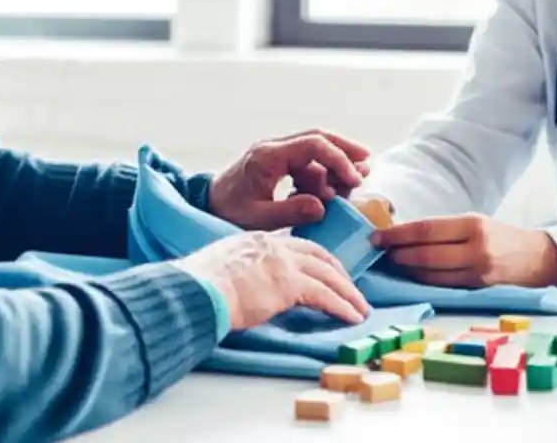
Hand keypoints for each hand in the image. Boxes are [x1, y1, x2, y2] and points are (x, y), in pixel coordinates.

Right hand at [174, 231, 370, 330]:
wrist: (197, 289)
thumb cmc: (199, 286)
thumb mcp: (222, 269)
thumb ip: (241, 272)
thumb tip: (245, 288)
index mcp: (256, 240)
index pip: (295, 245)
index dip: (315, 258)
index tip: (326, 270)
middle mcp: (274, 246)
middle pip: (318, 255)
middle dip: (339, 272)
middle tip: (351, 288)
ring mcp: (283, 263)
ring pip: (327, 274)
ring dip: (347, 293)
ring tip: (360, 308)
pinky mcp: (289, 284)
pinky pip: (324, 295)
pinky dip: (341, 306)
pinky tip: (351, 316)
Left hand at [208, 130, 370, 230]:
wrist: (206, 207)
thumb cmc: (227, 212)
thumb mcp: (256, 219)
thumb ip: (290, 212)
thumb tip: (322, 206)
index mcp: (268, 156)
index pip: (312, 145)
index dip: (337, 159)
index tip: (353, 179)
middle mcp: (273, 149)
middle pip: (317, 138)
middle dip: (344, 150)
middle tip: (367, 165)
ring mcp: (276, 155)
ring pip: (315, 151)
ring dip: (334, 167)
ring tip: (350, 186)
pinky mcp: (277, 165)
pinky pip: (307, 164)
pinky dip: (321, 176)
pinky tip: (327, 195)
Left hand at [370, 213, 556, 289]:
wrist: (540, 260)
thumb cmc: (503, 237)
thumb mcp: (477, 223)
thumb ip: (445, 230)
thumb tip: (404, 234)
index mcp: (473, 225)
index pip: (426, 230)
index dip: (397, 235)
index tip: (376, 236)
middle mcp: (475, 249)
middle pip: (425, 254)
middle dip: (397, 254)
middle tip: (378, 251)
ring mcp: (477, 273)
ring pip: (430, 275)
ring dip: (406, 270)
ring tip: (391, 263)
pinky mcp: (477, 291)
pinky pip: (442, 286)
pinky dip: (423, 281)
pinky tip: (411, 276)